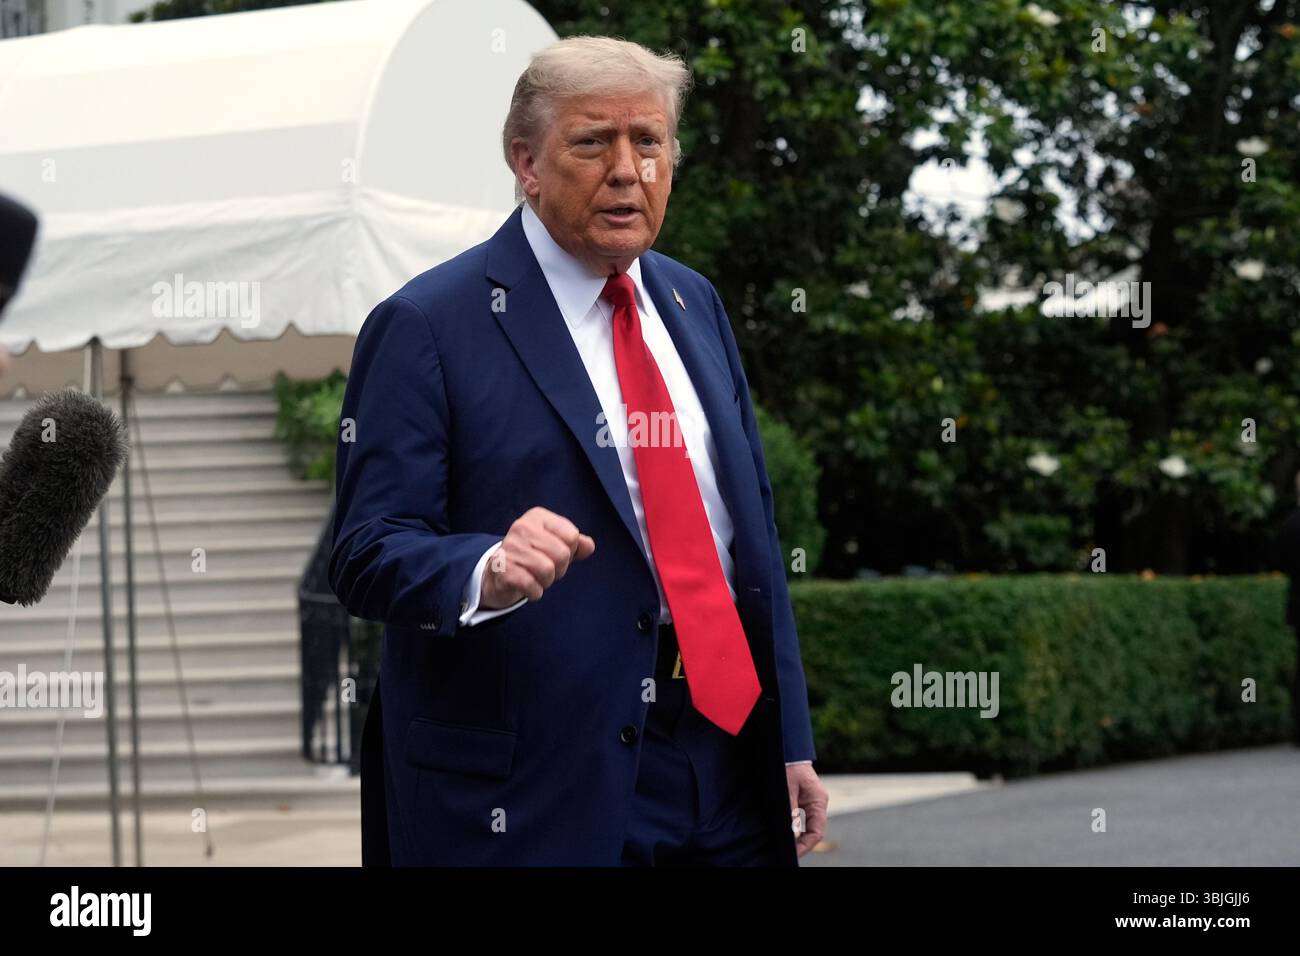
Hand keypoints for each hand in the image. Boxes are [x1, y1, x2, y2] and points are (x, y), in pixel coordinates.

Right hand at [481, 506, 595, 609]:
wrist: (499, 572)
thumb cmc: (533, 556)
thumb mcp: (556, 545)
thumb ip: (576, 544)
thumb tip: (589, 546)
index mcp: (538, 517)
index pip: (572, 536)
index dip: (570, 551)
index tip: (556, 555)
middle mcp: (522, 527)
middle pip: (562, 554)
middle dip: (560, 569)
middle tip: (546, 569)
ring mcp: (510, 547)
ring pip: (548, 570)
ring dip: (546, 581)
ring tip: (536, 577)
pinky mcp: (502, 568)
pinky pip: (532, 586)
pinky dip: (535, 592)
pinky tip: (528, 587)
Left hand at [787, 763, 827, 857]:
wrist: (788, 750)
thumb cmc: (788, 766)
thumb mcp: (787, 789)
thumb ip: (790, 811)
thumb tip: (792, 835)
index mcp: (818, 801)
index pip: (817, 831)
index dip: (806, 845)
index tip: (794, 853)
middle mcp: (817, 803)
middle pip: (812, 831)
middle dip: (801, 844)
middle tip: (786, 852)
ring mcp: (810, 802)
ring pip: (806, 826)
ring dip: (796, 836)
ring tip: (783, 845)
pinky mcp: (802, 800)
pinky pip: (800, 818)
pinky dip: (794, 827)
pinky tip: (784, 832)